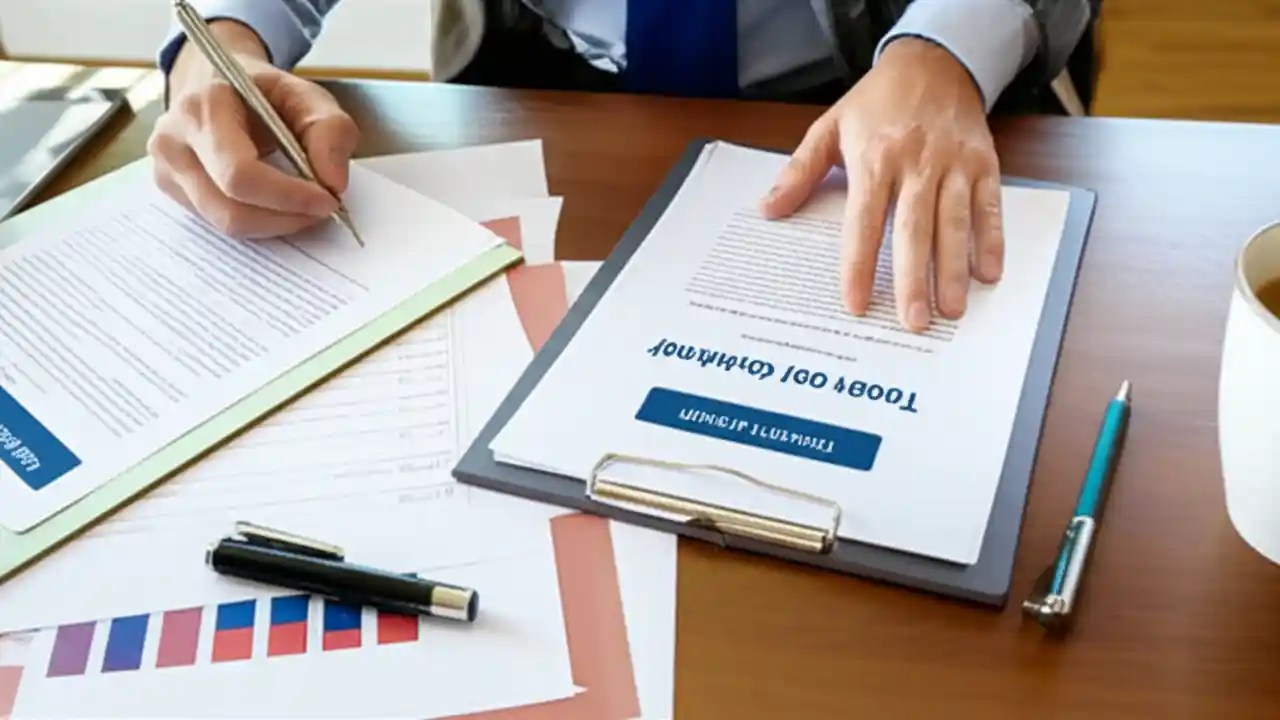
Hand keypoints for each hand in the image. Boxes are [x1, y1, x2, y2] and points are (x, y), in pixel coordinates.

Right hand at [147, 20, 359, 238]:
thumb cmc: (262, 91)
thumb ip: (330, 130)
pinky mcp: (169, 190)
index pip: (240, 174)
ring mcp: (165, 170)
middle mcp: (173, 142)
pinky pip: (217, 224)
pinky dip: (257, 222)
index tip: (328, 200)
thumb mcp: (306, 95)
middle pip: (231, 210)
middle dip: (286, 218)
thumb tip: (333, 183)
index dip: (288, 196)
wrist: (215, 82)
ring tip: (303, 208)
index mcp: (203, 108)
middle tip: (322, 210)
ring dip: (274, 225)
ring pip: (224, 224)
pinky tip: (276, 206)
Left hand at [759, 37, 1003, 331]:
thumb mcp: (830, 127)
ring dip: (954, 269)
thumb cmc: (877, 101)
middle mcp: (916, 164)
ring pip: (955, 223)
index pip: (864, 222)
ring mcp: (953, 164)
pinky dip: (992, 240)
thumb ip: (800, 171)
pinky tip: (988, 274)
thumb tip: (768, 209)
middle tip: (912, 322)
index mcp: (874, 159)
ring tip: (950, 311)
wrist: (933, 61)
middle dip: (914, 279)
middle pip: (914, 230)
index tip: (856, 303)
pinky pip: (989, 206)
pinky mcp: (983, 163)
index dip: (859, 264)